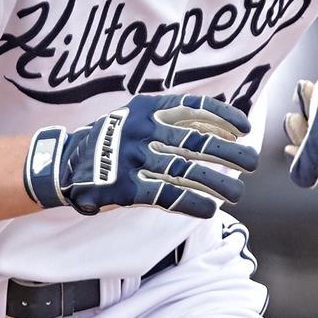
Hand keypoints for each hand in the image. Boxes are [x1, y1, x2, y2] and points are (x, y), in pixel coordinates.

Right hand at [23, 93, 258, 218]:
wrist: (65, 163)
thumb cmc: (111, 140)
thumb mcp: (135, 116)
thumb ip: (170, 119)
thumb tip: (219, 129)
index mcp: (147, 108)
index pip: (194, 108)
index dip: (224, 117)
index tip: (245, 129)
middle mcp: (143, 130)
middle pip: (197, 142)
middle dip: (229, 153)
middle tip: (252, 162)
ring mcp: (134, 159)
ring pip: (187, 172)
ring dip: (217, 183)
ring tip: (237, 192)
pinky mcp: (127, 187)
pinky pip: (168, 196)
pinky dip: (192, 203)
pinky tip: (210, 210)